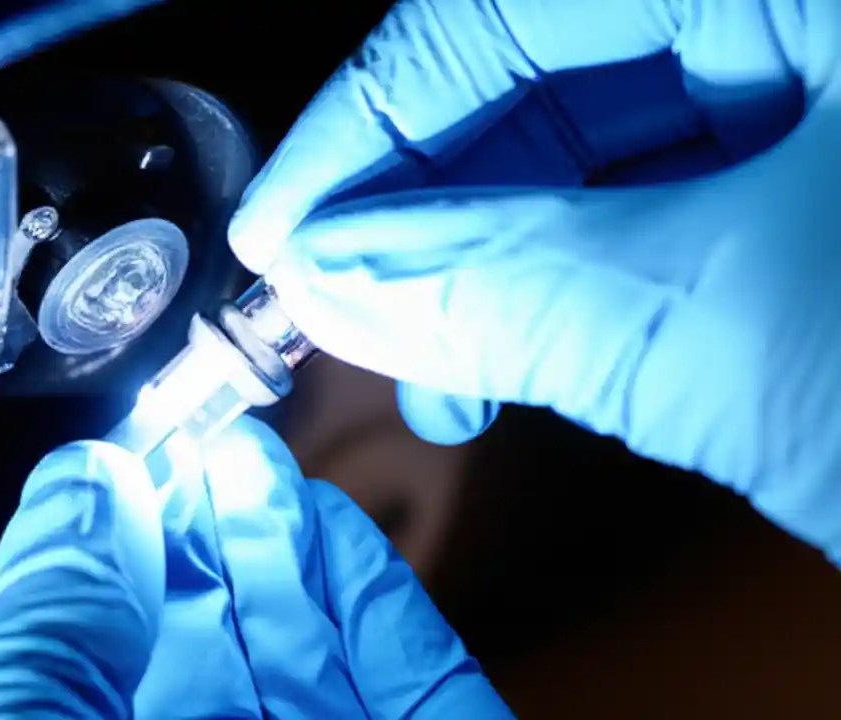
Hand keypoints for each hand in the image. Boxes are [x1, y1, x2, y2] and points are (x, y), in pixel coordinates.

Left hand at [0, 418, 511, 717]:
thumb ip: (44, 624)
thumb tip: (83, 487)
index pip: (109, 629)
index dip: (119, 528)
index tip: (128, 444)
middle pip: (220, 622)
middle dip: (209, 510)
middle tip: (202, 420)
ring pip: (318, 638)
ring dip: (291, 531)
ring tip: (255, 445)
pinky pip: (429, 683)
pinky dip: (388, 602)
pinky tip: (344, 523)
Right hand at [229, 0, 840, 561]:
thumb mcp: (722, 327)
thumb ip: (501, 289)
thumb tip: (328, 285)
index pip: (504, 10)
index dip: (363, 119)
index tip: (281, 229)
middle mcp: (798, 23)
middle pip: (538, 77)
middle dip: (421, 206)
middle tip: (335, 304)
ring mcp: (813, 98)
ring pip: (593, 150)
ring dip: (486, 266)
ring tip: (425, 367)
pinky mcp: (814, 187)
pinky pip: (658, 209)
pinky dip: (570, 288)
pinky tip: (512, 359)